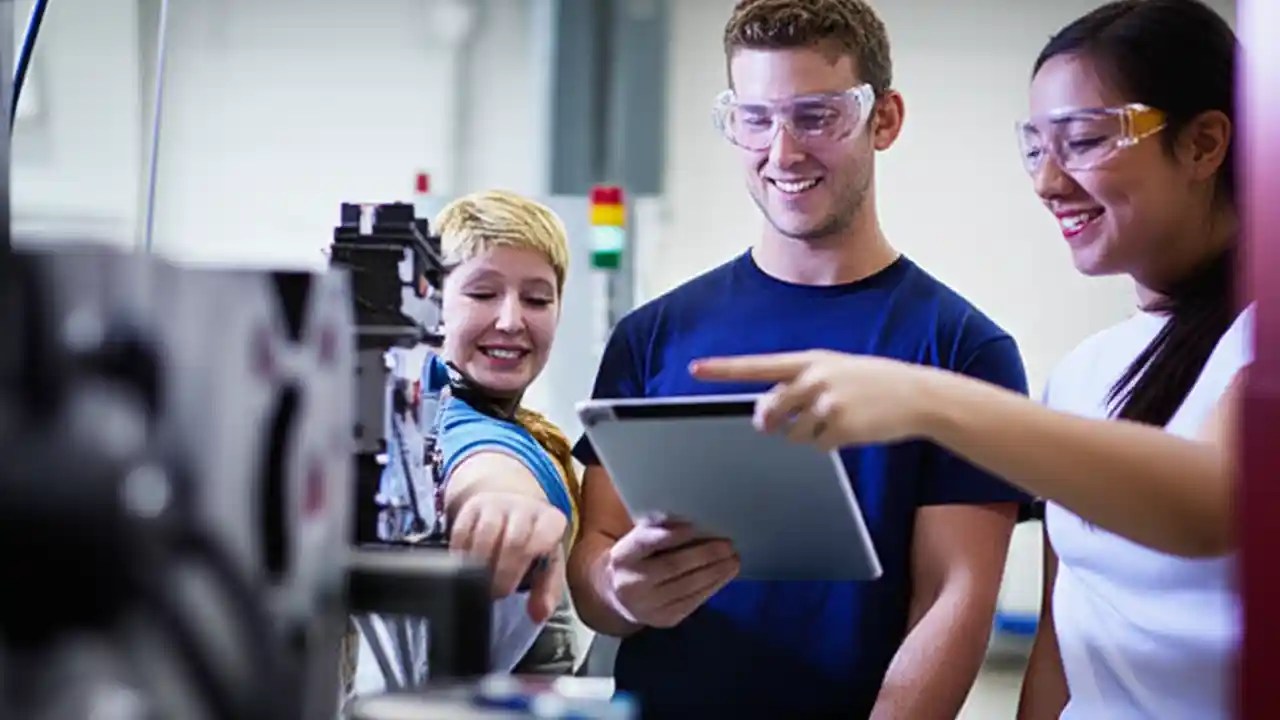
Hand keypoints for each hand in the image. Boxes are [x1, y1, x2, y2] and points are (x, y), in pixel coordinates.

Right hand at [450, 491, 567, 623]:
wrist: (513, 506)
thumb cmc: (533, 542)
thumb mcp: (548, 564)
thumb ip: (547, 590)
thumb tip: (539, 614)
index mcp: (550, 521)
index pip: (544, 535)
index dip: (529, 561)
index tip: (516, 588)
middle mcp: (524, 509)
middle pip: (513, 540)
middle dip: (502, 573)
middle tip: (496, 594)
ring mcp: (497, 505)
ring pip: (485, 533)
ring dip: (479, 565)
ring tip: (478, 585)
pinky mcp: (471, 507)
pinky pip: (461, 530)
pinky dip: (460, 554)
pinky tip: (462, 570)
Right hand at [599, 517, 739, 628]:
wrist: (620, 598)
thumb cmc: (637, 560)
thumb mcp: (637, 541)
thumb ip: (658, 530)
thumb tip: (694, 520)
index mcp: (622, 556)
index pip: (645, 542)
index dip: (670, 535)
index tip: (694, 526)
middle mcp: (631, 583)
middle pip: (672, 566)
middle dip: (704, 554)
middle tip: (728, 544)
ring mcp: (648, 605)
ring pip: (687, 586)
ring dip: (715, 572)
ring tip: (733, 560)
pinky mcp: (664, 619)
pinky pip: (693, 602)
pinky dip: (712, 586)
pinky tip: (725, 575)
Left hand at [689, 349, 935, 449]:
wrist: (917, 394)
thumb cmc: (872, 382)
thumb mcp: (835, 369)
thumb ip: (799, 385)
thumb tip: (766, 415)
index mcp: (809, 360)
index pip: (757, 365)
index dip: (724, 369)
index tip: (695, 368)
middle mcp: (814, 378)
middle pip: (768, 410)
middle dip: (770, 423)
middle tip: (782, 423)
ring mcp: (827, 402)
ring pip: (792, 434)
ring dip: (808, 435)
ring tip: (838, 419)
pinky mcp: (840, 427)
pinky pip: (817, 447)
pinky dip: (829, 444)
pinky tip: (851, 429)